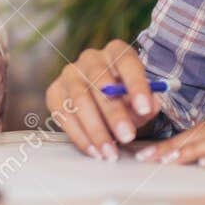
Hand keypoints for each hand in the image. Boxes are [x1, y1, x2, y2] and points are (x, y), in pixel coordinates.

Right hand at [45, 39, 160, 159]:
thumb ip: (148, 104)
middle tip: (127, 136)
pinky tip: (93, 150)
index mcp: (116, 52)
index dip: (137, 85)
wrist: (100, 99)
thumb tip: (150, 106)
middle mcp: (90, 59)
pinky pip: (64, 115)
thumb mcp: (142, 99)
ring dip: (96, 130)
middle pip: (100, 83)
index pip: (127, 62)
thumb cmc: (125, 98)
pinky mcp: (54, 93)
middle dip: (115, 113)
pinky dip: (80, 136)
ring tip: (109, 152)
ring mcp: (69, 75)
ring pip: (80, 100)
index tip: (145, 108)